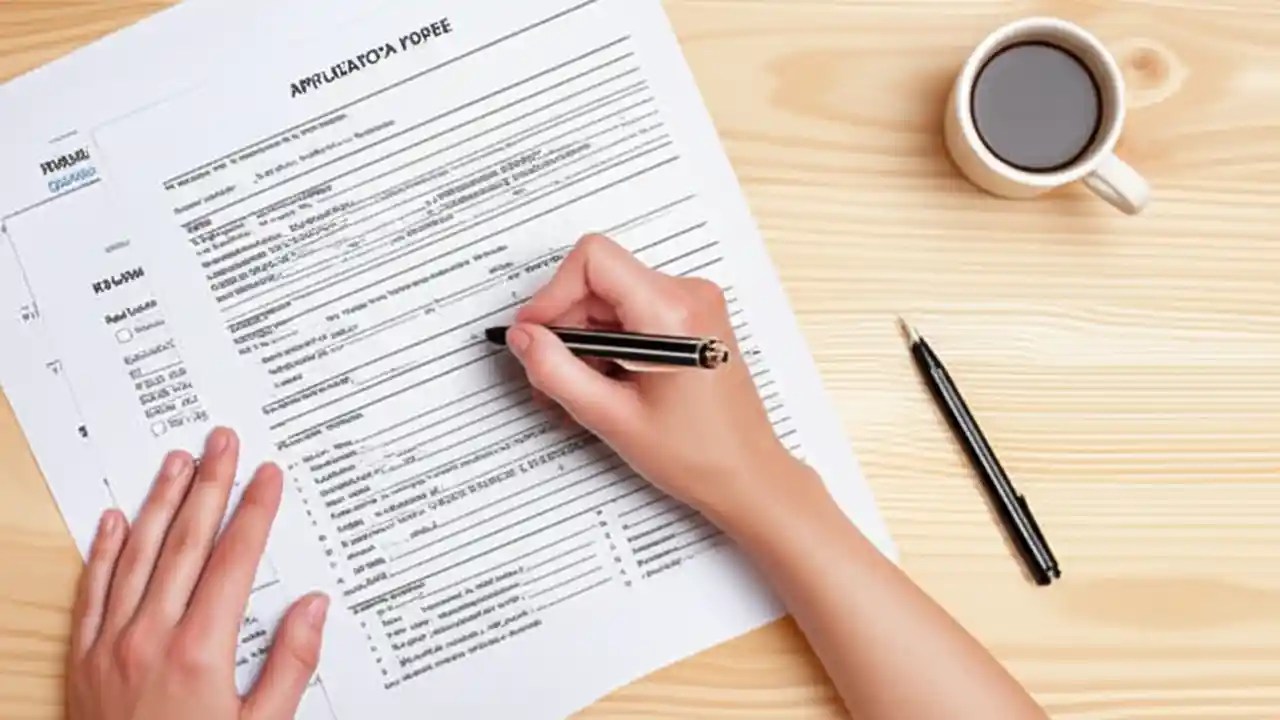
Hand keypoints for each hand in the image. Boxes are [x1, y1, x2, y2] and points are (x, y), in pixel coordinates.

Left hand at [67, 428, 327, 719]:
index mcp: (200, 652)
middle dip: (208, 485)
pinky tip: (115, 520)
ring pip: (136, 555)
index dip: (254, 512)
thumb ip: (290, 665)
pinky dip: (104, 552)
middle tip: (221, 440)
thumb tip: (313, 606)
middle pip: (185, 542)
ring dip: (158, 502)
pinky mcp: (81, 660)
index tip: (268, 474)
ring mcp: (109, 646)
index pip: (234, 561)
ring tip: (176, 461)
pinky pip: (92, 591)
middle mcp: (149, 637)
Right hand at [510, 234, 817, 526]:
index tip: (536, 334)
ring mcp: (693, 304)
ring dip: (585, 340)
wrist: (748, 475)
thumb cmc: (697, 454)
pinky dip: (609, 343)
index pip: (593, 259)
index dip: (553, 294)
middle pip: (599, 281)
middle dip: (566, 326)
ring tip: (580, 390)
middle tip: (549, 376)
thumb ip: (557, 371)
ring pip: (611, 299)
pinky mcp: (692, 318)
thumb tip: (523, 337)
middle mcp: (688, 295)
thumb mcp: (612, 417)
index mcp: (672, 311)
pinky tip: (607, 383)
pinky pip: (632, 313)